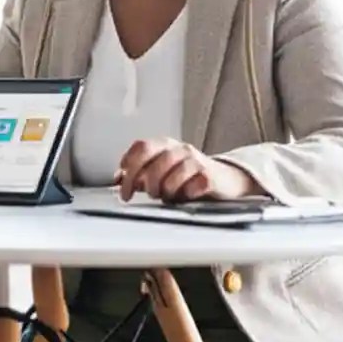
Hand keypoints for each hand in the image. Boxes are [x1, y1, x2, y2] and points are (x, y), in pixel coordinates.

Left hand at [115, 137, 262, 202]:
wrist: (225, 181)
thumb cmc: (189, 178)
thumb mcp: (161, 173)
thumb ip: (141, 174)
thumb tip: (118, 179)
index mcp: (165, 145)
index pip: (142, 147)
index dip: (129, 164)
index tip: (122, 182)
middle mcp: (180, 149)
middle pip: (156, 161)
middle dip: (146, 181)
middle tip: (146, 193)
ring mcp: (197, 161)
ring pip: (173, 174)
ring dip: (165, 189)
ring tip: (167, 196)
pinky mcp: (210, 176)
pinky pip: (194, 185)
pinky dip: (186, 193)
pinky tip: (185, 196)